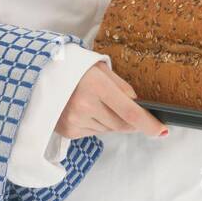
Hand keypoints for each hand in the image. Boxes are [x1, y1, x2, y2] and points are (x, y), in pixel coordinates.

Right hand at [54, 60, 168, 139]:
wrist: (40, 76)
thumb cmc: (74, 68)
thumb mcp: (100, 68)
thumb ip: (122, 86)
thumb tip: (138, 105)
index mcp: (96, 86)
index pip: (130, 112)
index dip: (148, 124)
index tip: (162, 131)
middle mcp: (85, 105)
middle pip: (122, 125)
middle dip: (131, 120)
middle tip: (126, 108)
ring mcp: (75, 120)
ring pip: (109, 130)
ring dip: (111, 120)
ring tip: (96, 102)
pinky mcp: (68, 131)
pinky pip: (94, 132)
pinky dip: (96, 123)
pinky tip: (86, 110)